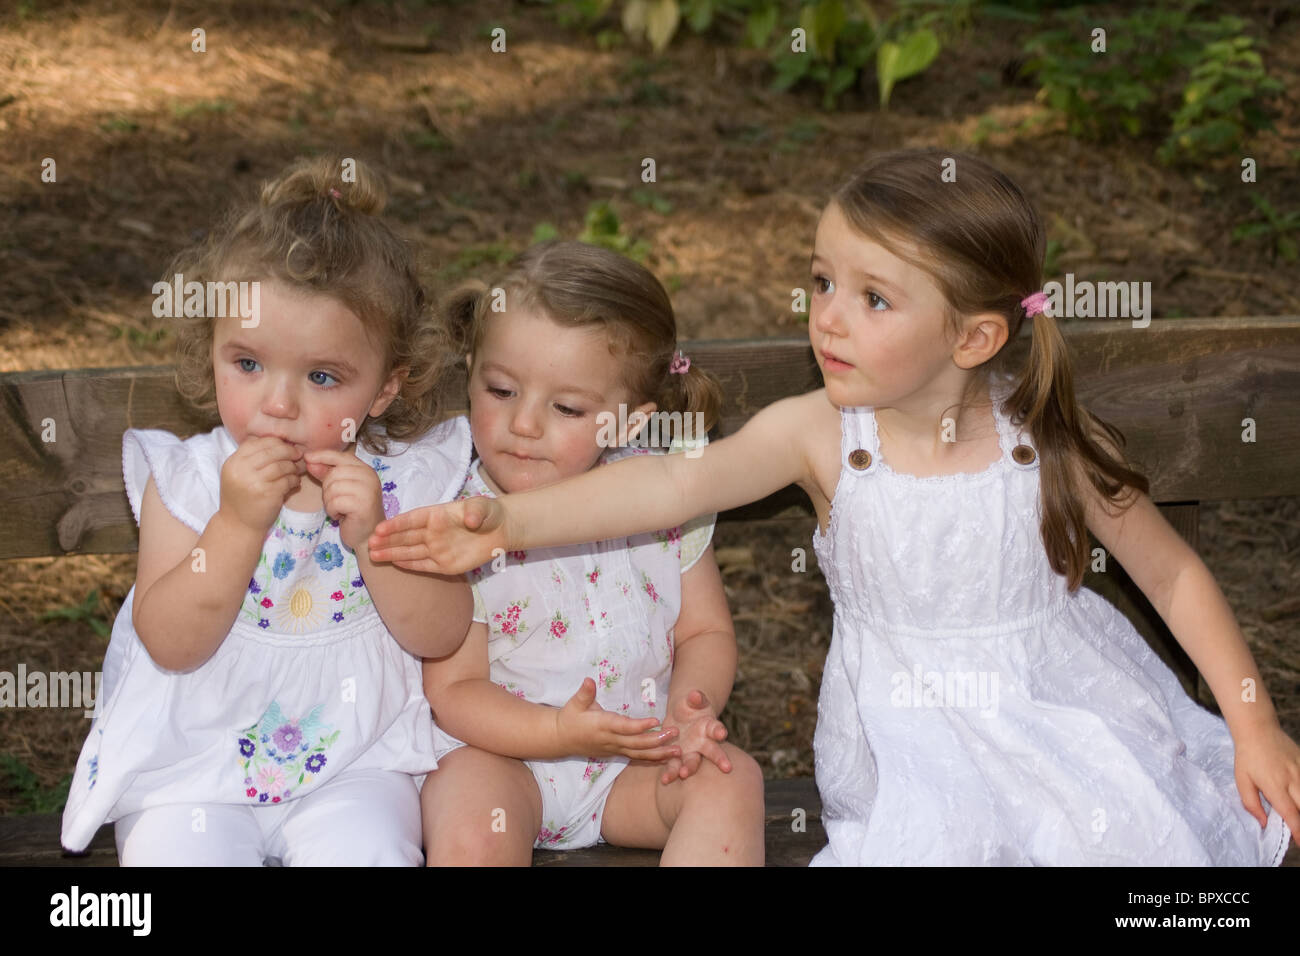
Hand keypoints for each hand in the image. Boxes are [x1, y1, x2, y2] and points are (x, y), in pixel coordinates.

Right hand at [219, 436, 304, 533]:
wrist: (238, 525)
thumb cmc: (242, 497)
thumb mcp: (238, 474)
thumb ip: (252, 457)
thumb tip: (278, 440)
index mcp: (233, 462)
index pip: (257, 442)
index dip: (275, 442)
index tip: (285, 445)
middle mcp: (241, 470)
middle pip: (272, 450)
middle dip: (289, 451)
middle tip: (298, 455)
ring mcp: (254, 482)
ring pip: (282, 465)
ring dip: (293, 467)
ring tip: (296, 470)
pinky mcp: (268, 494)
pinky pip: (287, 480)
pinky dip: (294, 480)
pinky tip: (294, 482)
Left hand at [303, 449, 384, 551]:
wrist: (367, 536)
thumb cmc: (352, 512)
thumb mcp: (339, 489)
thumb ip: (326, 473)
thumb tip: (309, 459)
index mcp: (365, 470)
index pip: (340, 456)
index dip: (322, 456)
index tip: (307, 457)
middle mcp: (370, 477)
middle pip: (334, 473)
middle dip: (327, 489)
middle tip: (335, 502)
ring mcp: (368, 490)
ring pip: (333, 488)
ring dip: (329, 502)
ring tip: (339, 510)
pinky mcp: (363, 505)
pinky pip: (335, 502)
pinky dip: (333, 510)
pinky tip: (341, 516)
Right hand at [368, 496, 507, 573]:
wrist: (501, 530)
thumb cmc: (488, 513)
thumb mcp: (483, 507)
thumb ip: (475, 512)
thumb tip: (469, 520)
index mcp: (436, 515)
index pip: (412, 520)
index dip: (396, 524)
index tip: (380, 528)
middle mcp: (432, 532)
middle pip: (406, 537)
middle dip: (388, 540)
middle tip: (369, 544)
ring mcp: (437, 549)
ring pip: (410, 551)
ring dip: (392, 553)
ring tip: (373, 555)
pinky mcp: (445, 565)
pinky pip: (423, 565)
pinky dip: (409, 565)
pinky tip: (393, 564)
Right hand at [554, 677, 680, 760]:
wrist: (561, 739)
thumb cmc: (570, 717)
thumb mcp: (574, 703)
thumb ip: (584, 693)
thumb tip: (588, 681)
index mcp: (602, 725)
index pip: (624, 727)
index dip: (640, 726)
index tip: (656, 721)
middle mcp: (610, 740)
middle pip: (636, 743)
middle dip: (657, 739)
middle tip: (675, 733)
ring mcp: (614, 749)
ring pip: (639, 754)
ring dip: (659, 753)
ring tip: (678, 751)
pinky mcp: (617, 753)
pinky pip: (637, 758)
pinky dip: (652, 759)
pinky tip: (667, 758)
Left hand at [658, 689, 731, 784]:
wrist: (682, 718)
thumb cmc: (691, 707)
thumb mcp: (693, 700)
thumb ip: (695, 698)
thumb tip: (695, 694)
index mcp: (710, 726)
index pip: (717, 728)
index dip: (719, 731)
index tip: (722, 733)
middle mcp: (704, 743)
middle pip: (713, 751)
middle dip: (719, 759)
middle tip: (727, 767)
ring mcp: (691, 752)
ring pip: (692, 762)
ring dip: (688, 769)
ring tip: (683, 774)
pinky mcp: (677, 758)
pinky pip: (674, 766)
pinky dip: (670, 773)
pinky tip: (665, 779)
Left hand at [1233, 720, 1299, 847]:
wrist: (1258, 730)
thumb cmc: (1247, 757)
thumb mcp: (1242, 780)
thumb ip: (1251, 803)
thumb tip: (1263, 823)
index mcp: (1274, 786)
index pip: (1291, 814)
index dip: (1297, 831)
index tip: (1299, 842)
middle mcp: (1292, 780)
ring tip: (1298, 815)